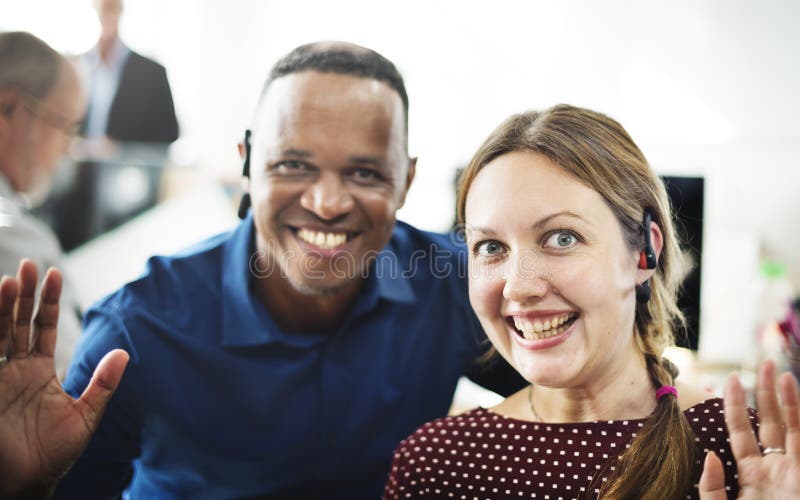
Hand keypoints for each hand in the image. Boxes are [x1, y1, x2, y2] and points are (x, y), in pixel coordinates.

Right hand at [0, 260, 128, 497]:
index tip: (53, 274)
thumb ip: (103, 385)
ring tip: (8, 282)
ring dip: (0, 310)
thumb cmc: (54, 454)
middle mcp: (14, 370)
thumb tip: (124, 353)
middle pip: (16, 323)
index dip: (46, 301)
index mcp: (38, 371)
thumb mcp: (85, 416)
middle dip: (22, 295)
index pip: (40, 327)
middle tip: (30, 266)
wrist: (28, 483)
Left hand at [699, 359, 799, 498]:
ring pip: (790, 427)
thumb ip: (711, 489)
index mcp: (752, 476)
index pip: (741, 432)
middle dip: (764, 392)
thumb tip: (710, 455)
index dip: (734, 405)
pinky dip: (798, 414)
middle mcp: (775, 469)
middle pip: (767, 422)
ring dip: (785, 398)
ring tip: (778, 370)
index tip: (728, 379)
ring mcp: (793, 471)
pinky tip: (791, 388)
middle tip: (761, 362)